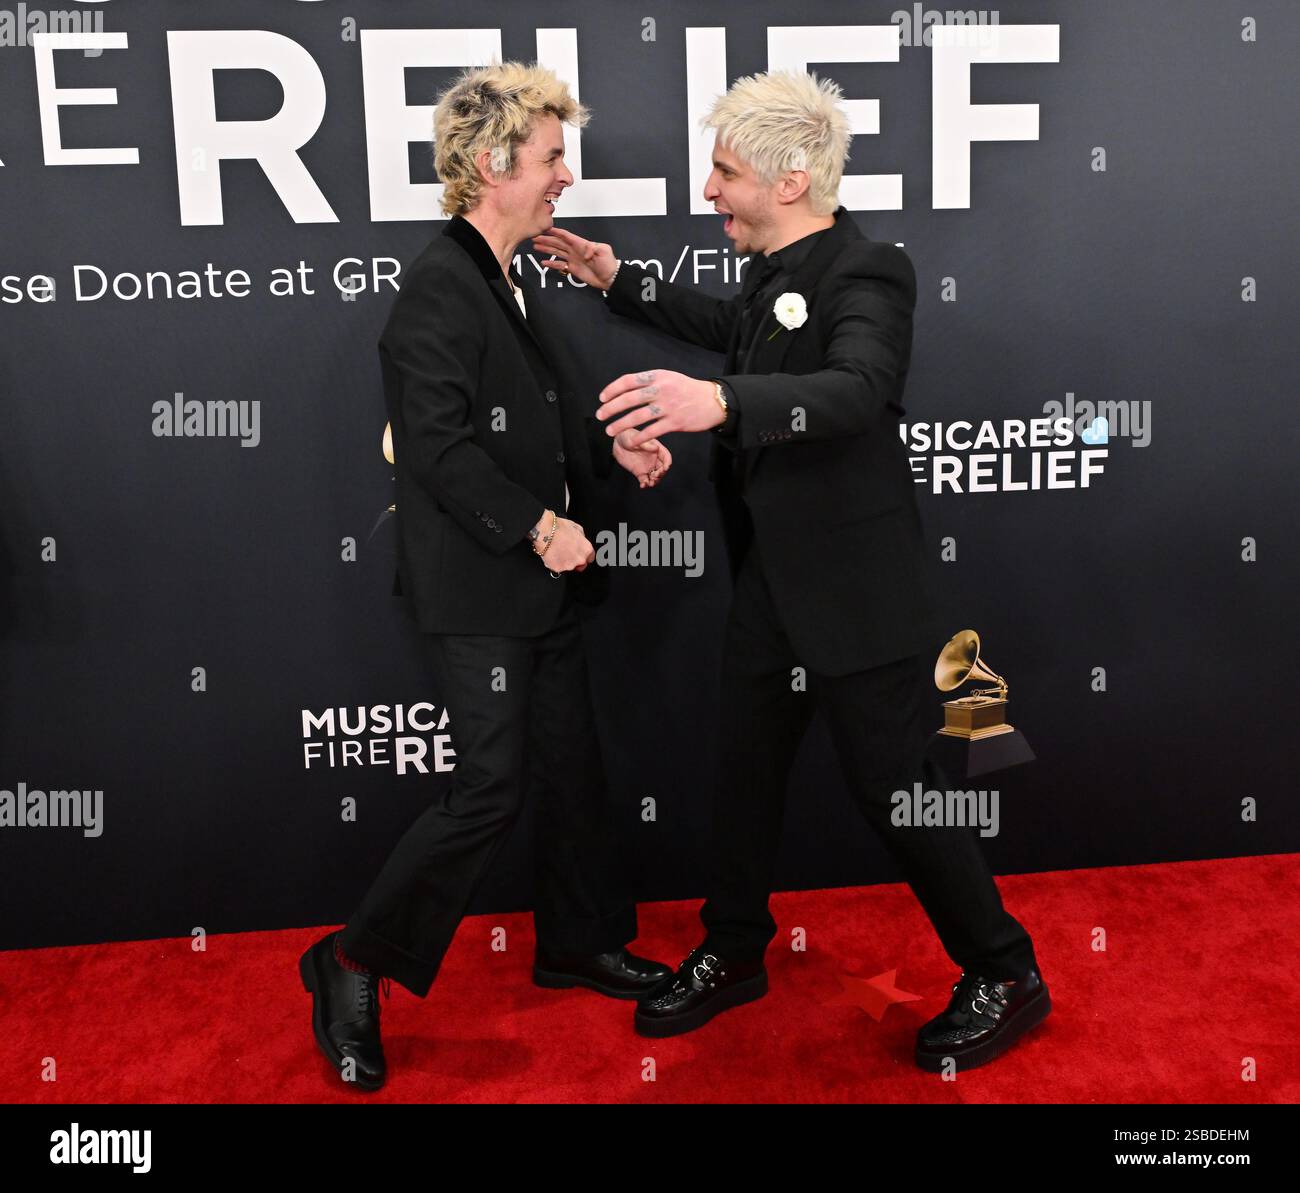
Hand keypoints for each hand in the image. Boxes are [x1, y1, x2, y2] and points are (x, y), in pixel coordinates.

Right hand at [531, 227, 618, 289]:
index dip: (556, 232)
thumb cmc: (609, 264)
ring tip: (536, 246)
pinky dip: (552, 263)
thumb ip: (593, 249)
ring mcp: (573, 259)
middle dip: (547, 239)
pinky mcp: (572, 268)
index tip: (546, 228)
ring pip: (556, 251)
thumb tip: (585, 253)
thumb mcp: (604, 252)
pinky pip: (560, 265)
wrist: (609, 278)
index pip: (566, 236)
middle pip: (558, 243)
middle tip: (536, 237)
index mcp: (581, 244)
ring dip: (546, 248)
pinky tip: (544, 262)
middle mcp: (575, 250)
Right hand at [538, 516, 594, 572]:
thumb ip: (582, 538)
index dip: (584, 555)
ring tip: (558, 551)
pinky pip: (557, 568)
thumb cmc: (559, 528)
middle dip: (575, 560)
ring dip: (564, 561)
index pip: (590, 558)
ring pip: (569, 567)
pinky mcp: (558, 568)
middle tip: (567, 552)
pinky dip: (555, 563)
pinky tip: (552, 554)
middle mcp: (580, 559)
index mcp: (586, 549)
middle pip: (580, 565)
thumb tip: (581, 540)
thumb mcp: (577, 528)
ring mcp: (569, 565)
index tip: (579, 553)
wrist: (545, 532)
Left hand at [596, 370, 724, 446]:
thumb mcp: (669, 378)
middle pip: (629, 398)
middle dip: (611, 408)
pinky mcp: (675, 422)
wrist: (713, 401)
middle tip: (600, 415)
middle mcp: (661, 390)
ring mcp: (668, 407)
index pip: (629, 380)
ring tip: (609, 430)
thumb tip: (626, 390)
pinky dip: (639, 437)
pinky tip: (630, 441)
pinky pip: (652, 431)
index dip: (612, 389)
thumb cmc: (687, 390)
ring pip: (638, 416)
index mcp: (658, 376)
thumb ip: (649, 382)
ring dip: (620, 424)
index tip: (602, 398)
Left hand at [612, 429, 671, 488]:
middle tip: (655, 475)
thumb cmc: (627, 436)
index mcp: (656, 448)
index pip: (666, 456)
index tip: (666, 467)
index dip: (667, 462)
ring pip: (655, 476)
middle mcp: (654, 458)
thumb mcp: (636, 438)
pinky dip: (645, 484)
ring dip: (655, 481)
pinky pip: (645, 480)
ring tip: (650, 483)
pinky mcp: (640, 472)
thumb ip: (646, 444)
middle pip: (662, 468)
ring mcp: (647, 466)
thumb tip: (656, 448)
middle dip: (661, 473)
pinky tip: (643, 485)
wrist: (617, 443)